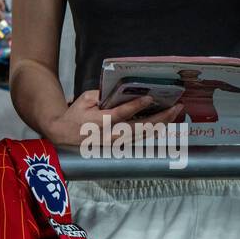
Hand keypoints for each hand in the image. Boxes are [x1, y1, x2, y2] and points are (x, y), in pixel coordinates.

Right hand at [44, 91, 182, 146]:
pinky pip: (140, 138)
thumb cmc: (74, 116)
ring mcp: (116, 144)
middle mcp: (111, 135)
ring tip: (174, 113)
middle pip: (140, 128)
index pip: (121, 114)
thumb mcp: (84, 99)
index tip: (150, 98)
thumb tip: (121, 92)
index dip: (136, 106)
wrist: (64, 136)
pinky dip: (153, 130)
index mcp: (99, 122)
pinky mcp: (119, 147)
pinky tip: (163, 123)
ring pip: (144, 135)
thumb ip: (102, 95)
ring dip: (161, 124)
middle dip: (160, 118)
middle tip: (175, 107)